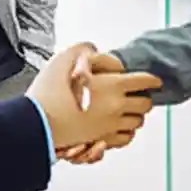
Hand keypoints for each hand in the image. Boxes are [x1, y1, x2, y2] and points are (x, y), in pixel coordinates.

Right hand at [27, 43, 161, 150]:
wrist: (36, 123)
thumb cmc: (48, 93)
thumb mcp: (65, 58)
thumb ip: (85, 50)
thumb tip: (95, 51)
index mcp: (112, 85)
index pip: (144, 81)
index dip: (152, 79)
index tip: (154, 80)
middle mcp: (116, 107)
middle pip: (146, 104)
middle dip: (144, 97)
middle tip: (140, 93)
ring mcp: (110, 126)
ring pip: (137, 122)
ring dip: (136, 114)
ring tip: (129, 108)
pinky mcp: (101, 140)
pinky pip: (125, 138)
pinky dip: (127, 132)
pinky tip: (120, 125)